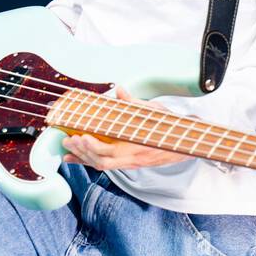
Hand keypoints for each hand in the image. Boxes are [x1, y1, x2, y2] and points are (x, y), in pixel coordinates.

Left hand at [61, 86, 189, 170]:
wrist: (186, 143)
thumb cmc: (171, 127)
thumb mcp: (155, 112)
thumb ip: (134, 103)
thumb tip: (119, 90)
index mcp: (138, 146)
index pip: (111, 151)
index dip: (93, 146)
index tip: (81, 136)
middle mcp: (133, 158)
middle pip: (101, 161)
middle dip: (83, 152)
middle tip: (68, 139)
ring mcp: (131, 162)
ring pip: (102, 165)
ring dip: (84, 157)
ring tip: (69, 147)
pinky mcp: (130, 163)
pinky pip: (107, 165)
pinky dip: (90, 161)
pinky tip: (77, 158)